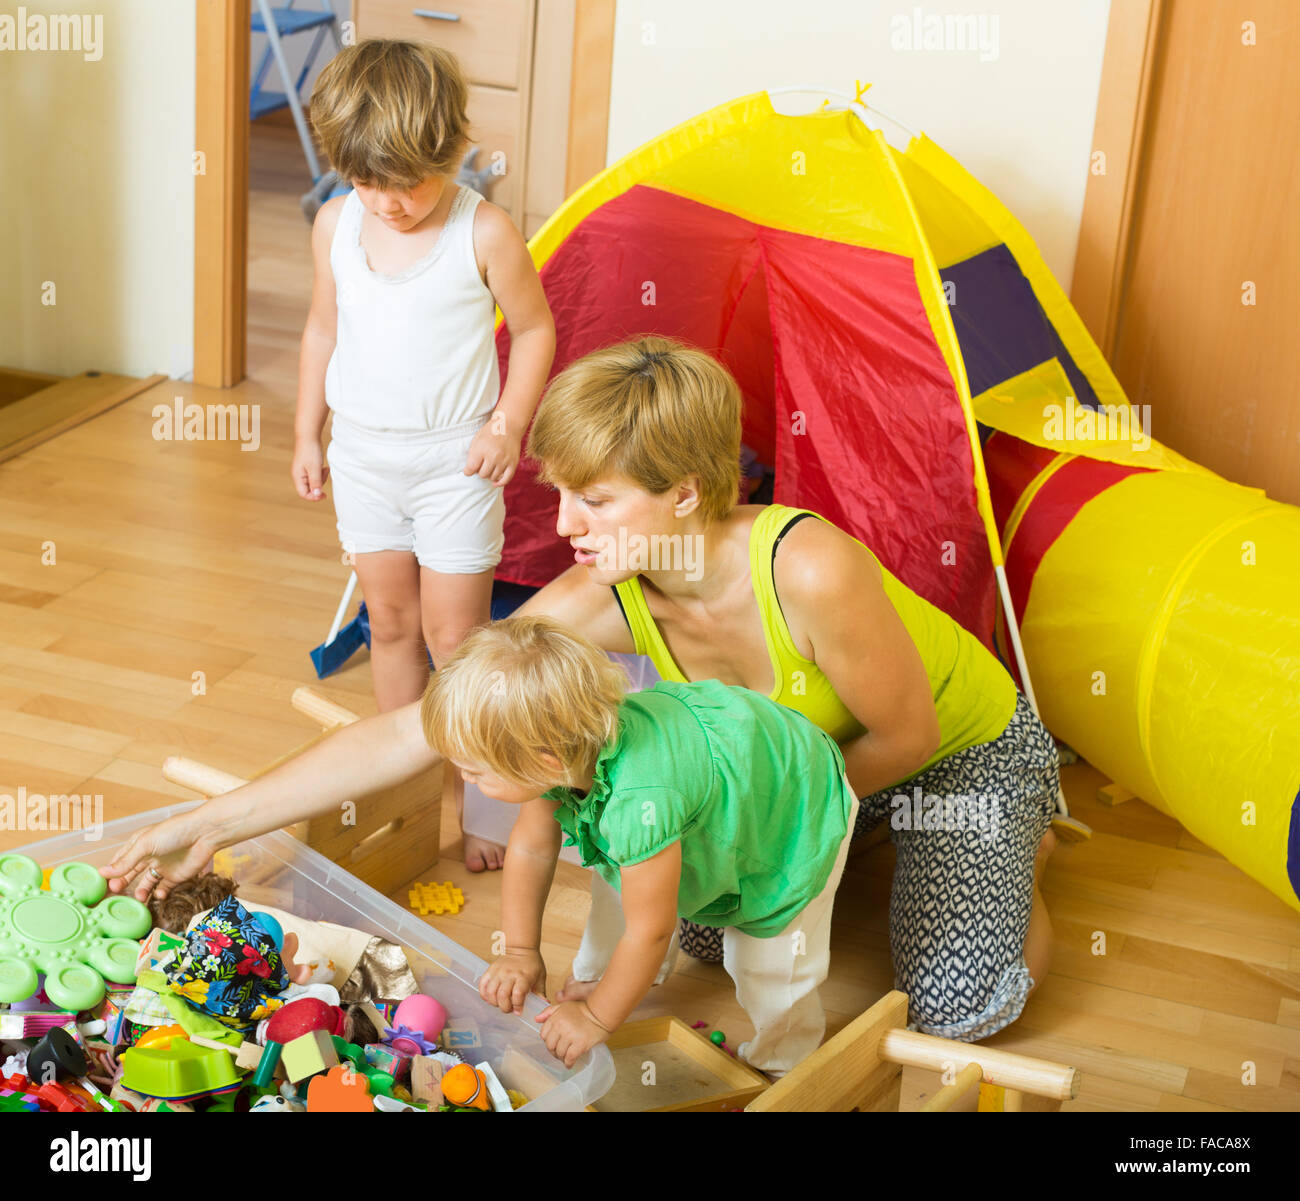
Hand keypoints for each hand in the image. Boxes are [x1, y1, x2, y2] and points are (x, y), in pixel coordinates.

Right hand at [99, 812, 222, 902]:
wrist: (205, 834)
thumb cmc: (174, 832)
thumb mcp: (145, 844)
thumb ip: (126, 861)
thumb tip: (103, 873)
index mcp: (139, 844)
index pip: (120, 860)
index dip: (111, 872)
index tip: (102, 884)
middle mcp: (149, 856)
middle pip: (131, 875)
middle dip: (123, 885)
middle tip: (118, 894)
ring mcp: (163, 867)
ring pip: (146, 885)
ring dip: (141, 893)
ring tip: (140, 898)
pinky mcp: (176, 877)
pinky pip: (163, 890)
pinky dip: (159, 895)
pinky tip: (159, 894)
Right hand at [292, 436, 328, 499]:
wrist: (309, 436)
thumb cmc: (310, 451)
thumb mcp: (315, 468)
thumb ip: (316, 482)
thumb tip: (317, 495)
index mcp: (298, 477)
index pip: (303, 494)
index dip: (314, 497)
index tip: (324, 495)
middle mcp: (299, 475)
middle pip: (309, 489)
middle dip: (319, 486)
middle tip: (324, 475)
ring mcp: (303, 471)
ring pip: (313, 483)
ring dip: (321, 479)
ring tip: (325, 470)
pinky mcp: (308, 467)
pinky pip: (315, 476)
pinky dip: (321, 474)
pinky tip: (325, 467)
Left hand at [463, 418, 520, 486]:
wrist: (509, 425)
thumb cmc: (490, 432)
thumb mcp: (477, 440)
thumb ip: (472, 455)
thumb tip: (469, 471)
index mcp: (482, 449)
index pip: (471, 468)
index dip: (467, 471)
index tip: (468, 471)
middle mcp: (493, 456)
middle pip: (482, 474)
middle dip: (480, 471)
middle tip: (481, 465)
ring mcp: (504, 460)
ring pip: (493, 477)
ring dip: (489, 474)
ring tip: (489, 467)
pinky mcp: (513, 463)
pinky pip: (506, 479)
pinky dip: (500, 483)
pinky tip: (495, 482)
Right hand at [478, 948, 545, 1014]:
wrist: (521, 947)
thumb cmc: (532, 963)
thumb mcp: (540, 976)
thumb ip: (540, 992)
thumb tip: (545, 1004)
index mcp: (524, 976)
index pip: (518, 994)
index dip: (517, 1006)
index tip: (519, 1011)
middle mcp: (510, 974)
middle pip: (502, 995)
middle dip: (505, 1007)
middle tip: (509, 1008)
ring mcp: (499, 972)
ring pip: (491, 992)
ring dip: (494, 1002)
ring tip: (501, 1003)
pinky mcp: (490, 970)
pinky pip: (482, 984)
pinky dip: (484, 994)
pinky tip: (490, 998)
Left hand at [535, 1000, 611, 1068]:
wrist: (601, 1013)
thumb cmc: (583, 1010)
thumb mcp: (564, 1006)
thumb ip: (548, 1012)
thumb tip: (536, 1019)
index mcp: (556, 1017)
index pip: (543, 1034)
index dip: (548, 1040)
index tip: (554, 1042)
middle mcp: (561, 1026)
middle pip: (550, 1046)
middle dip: (553, 1051)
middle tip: (559, 1052)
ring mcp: (570, 1036)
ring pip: (559, 1053)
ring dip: (561, 1058)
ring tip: (566, 1057)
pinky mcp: (580, 1044)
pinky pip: (569, 1058)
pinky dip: (568, 1063)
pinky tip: (570, 1063)